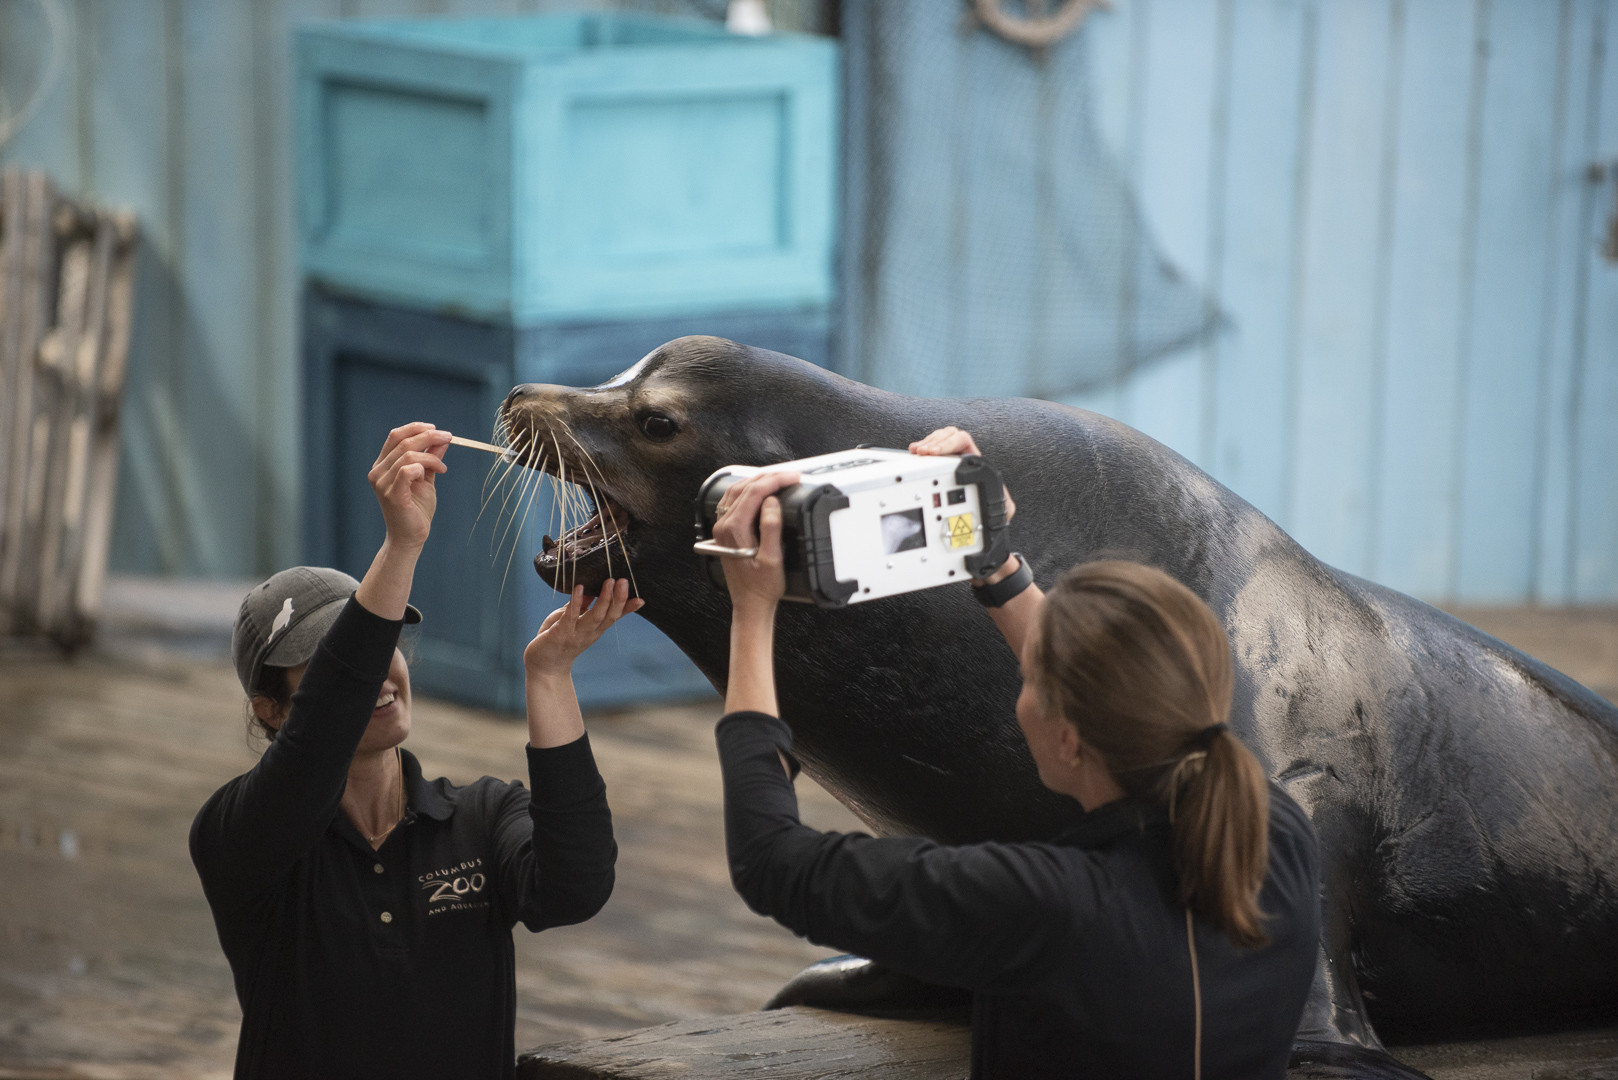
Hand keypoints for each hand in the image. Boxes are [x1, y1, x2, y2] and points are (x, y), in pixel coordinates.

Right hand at [369, 423, 450, 550]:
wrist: (411, 537)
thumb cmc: (416, 509)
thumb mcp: (426, 478)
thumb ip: (431, 458)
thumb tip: (442, 440)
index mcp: (383, 464)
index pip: (395, 436)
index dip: (416, 428)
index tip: (436, 429)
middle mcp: (378, 471)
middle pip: (402, 442)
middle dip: (429, 437)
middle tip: (448, 438)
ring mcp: (382, 483)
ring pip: (408, 456)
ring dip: (431, 458)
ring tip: (442, 468)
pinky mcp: (392, 494)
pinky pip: (406, 471)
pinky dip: (423, 468)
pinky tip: (432, 474)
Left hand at [524, 578, 643, 678]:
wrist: (544, 667)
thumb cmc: (558, 639)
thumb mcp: (574, 621)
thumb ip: (583, 607)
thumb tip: (591, 588)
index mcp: (595, 629)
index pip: (615, 617)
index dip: (628, 609)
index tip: (641, 598)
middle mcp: (590, 632)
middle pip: (609, 616)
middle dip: (618, 599)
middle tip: (624, 581)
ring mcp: (576, 634)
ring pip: (595, 616)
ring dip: (604, 599)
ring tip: (610, 582)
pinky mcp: (560, 633)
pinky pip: (570, 616)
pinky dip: (577, 602)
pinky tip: (580, 588)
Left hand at [713, 471, 798, 613]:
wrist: (750, 604)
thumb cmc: (761, 587)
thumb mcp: (772, 559)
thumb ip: (771, 528)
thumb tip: (771, 502)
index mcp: (734, 529)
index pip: (754, 493)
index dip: (775, 480)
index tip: (792, 478)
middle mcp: (723, 526)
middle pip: (744, 487)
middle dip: (768, 476)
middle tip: (790, 475)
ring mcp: (721, 528)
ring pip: (736, 491)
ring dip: (757, 480)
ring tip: (778, 477)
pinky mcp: (725, 531)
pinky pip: (733, 501)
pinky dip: (748, 490)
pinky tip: (760, 489)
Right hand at [908, 425, 1015, 521]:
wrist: (982, 521)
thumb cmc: (991, 513)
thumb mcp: (1002, 507)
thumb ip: (1005, 502)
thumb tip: (1006, 503)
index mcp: (978, 462)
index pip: (964, 440)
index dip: (948, 443)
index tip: (935, 453)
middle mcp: (965, 458)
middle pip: (949, 436)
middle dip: (934, 442)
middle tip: (923, 452)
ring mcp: (952, 461)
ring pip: (940, 439)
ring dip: (927, 443)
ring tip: (918, 451)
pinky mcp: (939, 468)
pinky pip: (931, 449)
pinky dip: (923, 448)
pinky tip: (916, 452)